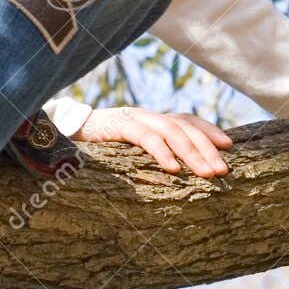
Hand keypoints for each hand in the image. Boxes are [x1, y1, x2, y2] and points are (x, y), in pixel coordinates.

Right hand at [76, 107, 231, 176]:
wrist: (60, 134)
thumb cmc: (96, 148)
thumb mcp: (128, 150)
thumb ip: (151, 153)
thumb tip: (179, 173)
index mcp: (150, 120)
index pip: (187, 119)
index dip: (209, 130)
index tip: (229, 146)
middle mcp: (145, 115)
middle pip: (184, 126)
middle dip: (206, 148)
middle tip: (222, 171)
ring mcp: (131, 118)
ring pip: (170, 130)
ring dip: (191, 152)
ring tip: (206, 173)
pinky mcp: (116, 125)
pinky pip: (145, 137)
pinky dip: (162, 152)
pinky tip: (173, 168)